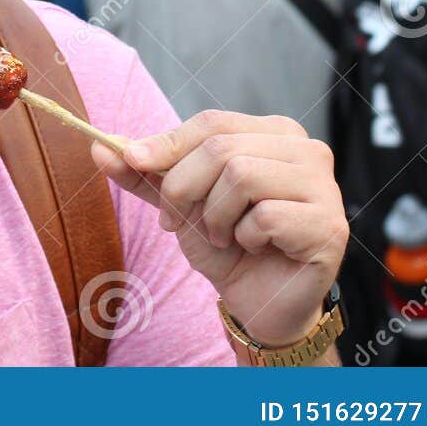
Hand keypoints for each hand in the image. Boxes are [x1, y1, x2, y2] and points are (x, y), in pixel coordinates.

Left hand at [92, 110, 347, 347]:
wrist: (258, 303)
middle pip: (221, 148)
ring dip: (216, 217)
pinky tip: (255, 248)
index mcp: (274, 132)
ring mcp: (324, 186)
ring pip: (241, 176)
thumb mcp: (179, 202)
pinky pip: (266, 217)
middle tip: (185, 222)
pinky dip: (245, 238)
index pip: (211, 123)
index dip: (167, 144)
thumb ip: (144, 173)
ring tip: (225, 236)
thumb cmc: (227, 244)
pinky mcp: (328, 226)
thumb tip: (98, 145)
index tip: (132, 161)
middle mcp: (306, 149)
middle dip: (186, 188)